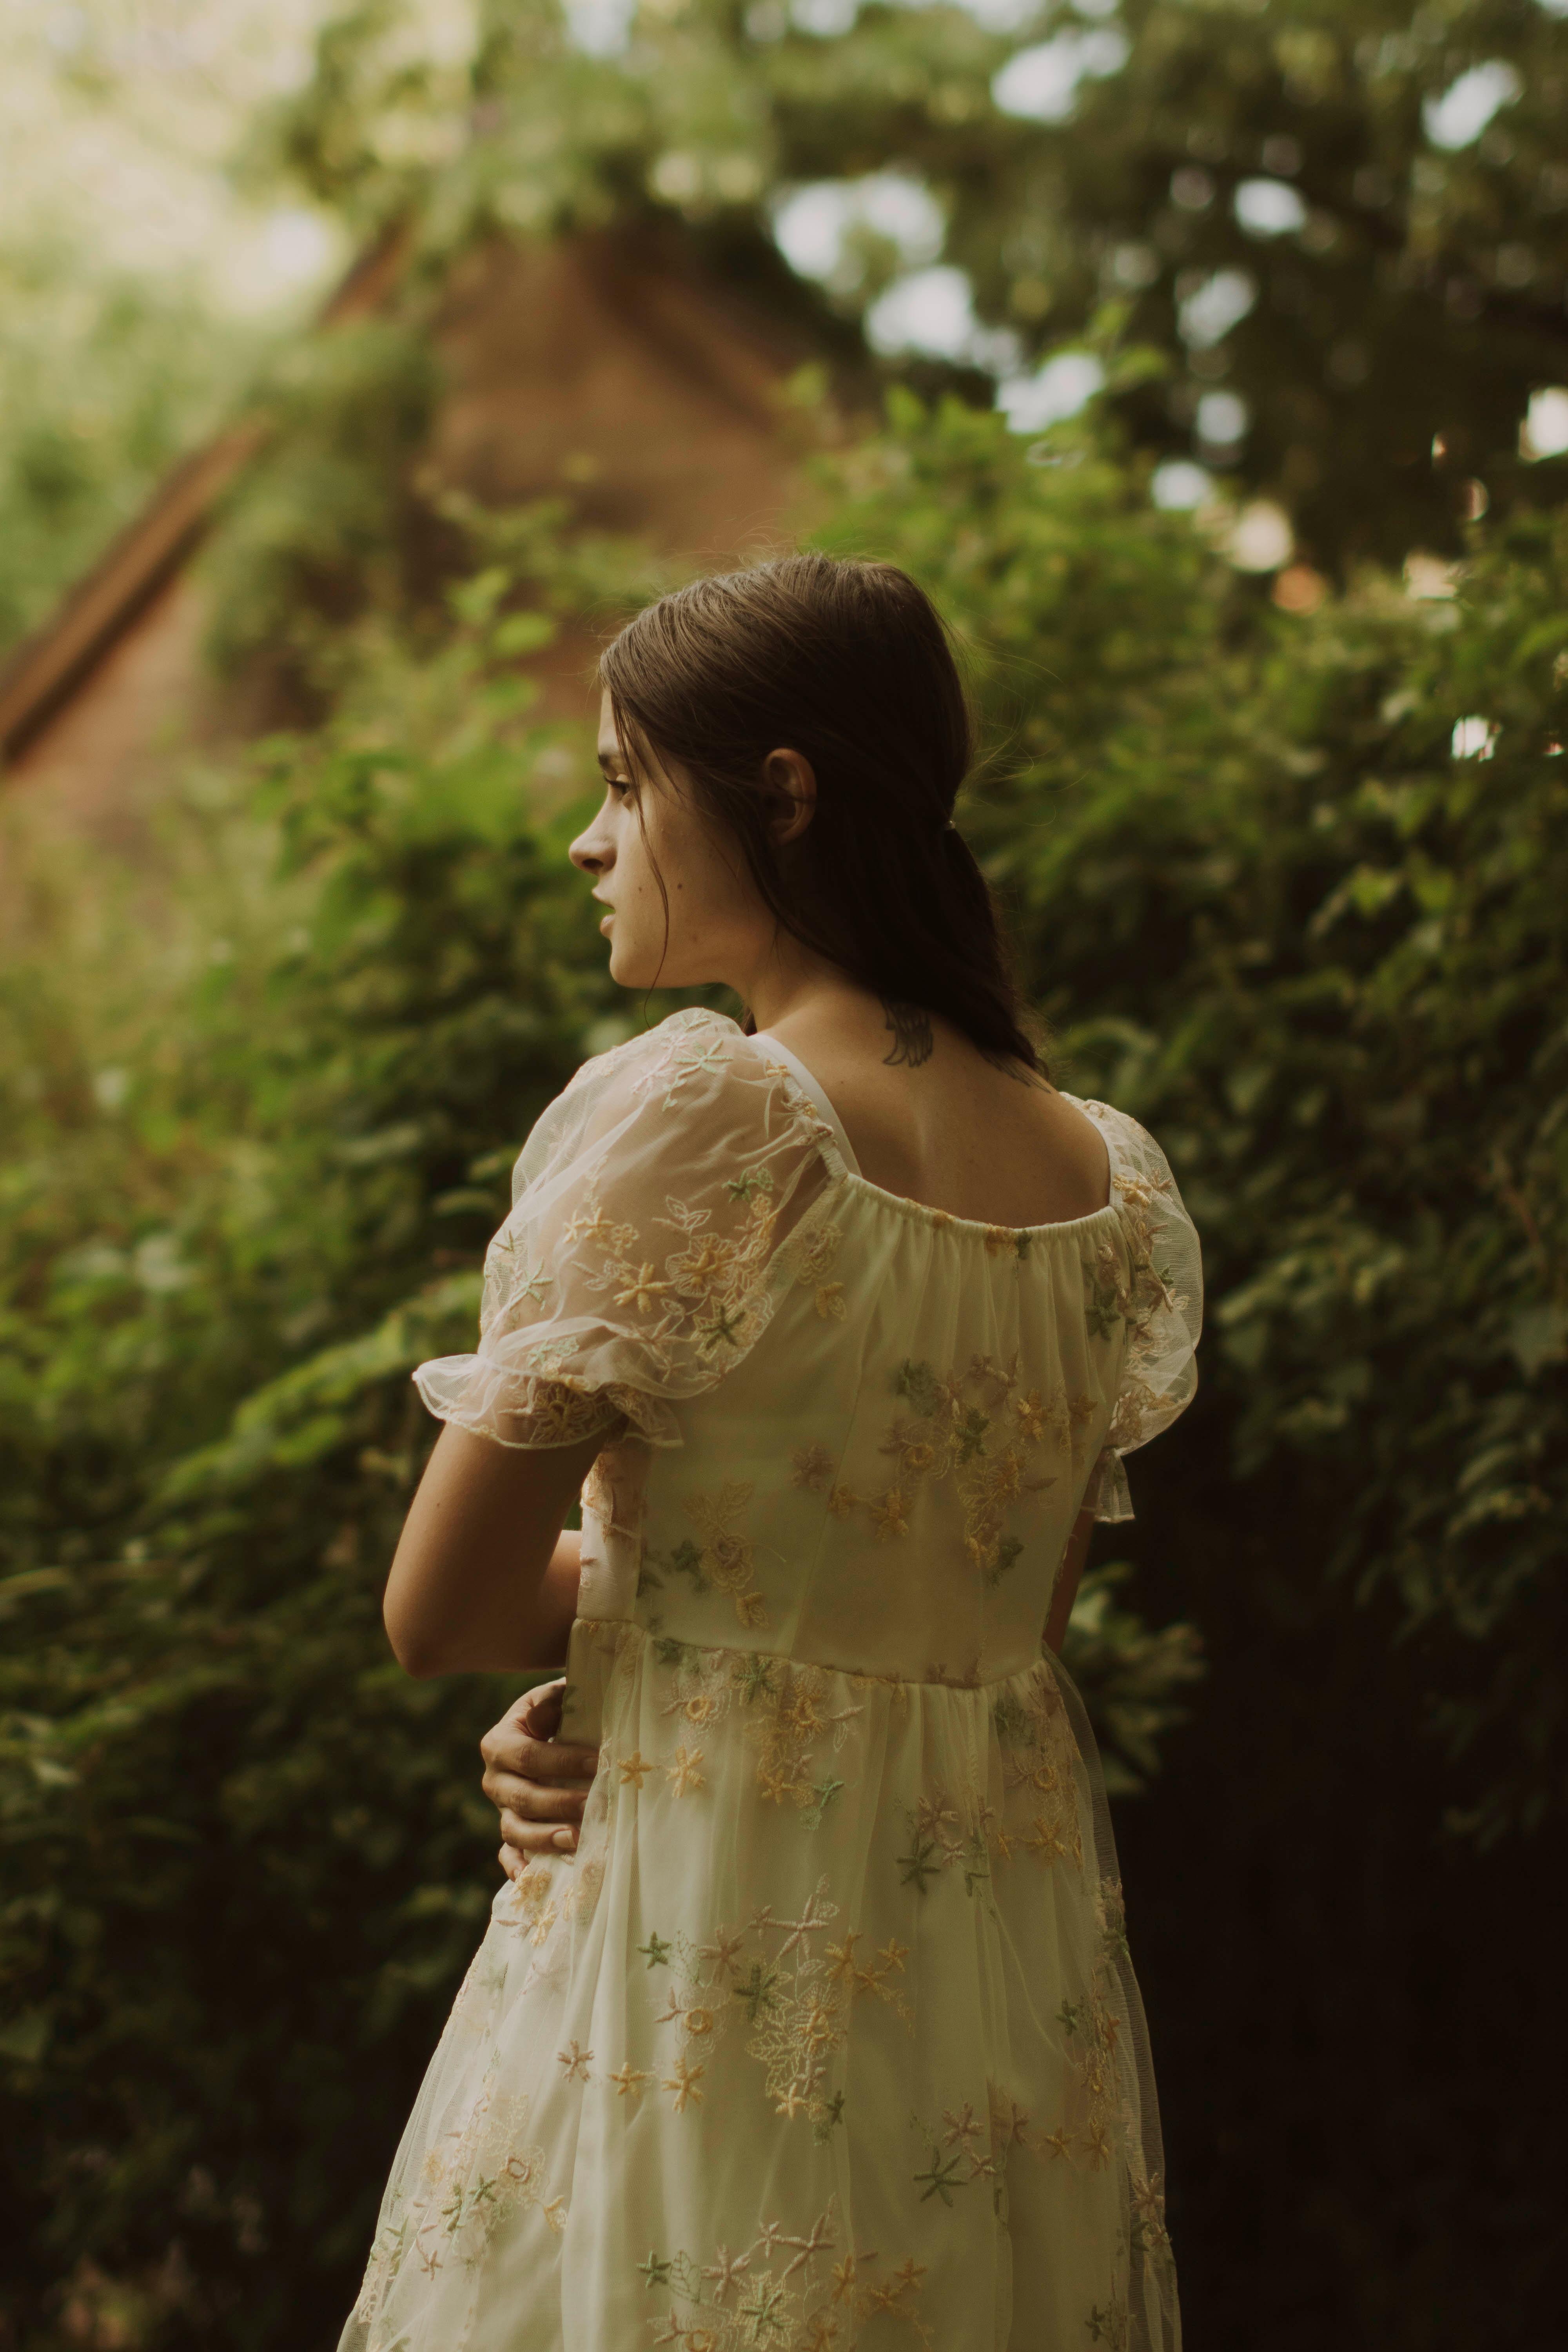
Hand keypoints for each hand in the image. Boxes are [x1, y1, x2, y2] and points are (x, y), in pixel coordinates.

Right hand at [479, 1678, 598, 1885]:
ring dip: (545, 1838)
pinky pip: (508, 1853)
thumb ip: (553, 1701)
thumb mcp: (554, 1697)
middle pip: (523, 1798)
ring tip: (576, 1840)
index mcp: (499, 1743)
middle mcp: (494, 1779)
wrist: (548, 1730)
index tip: (600, 1763)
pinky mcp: (510, 1830)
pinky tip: (531, 1878)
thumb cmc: (558, 1712)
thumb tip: (545, 1715)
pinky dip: (517, 1866)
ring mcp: (500, 1809)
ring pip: (515, 1830)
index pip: (529, 1756)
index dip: (563, 1761)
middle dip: (561, 1803)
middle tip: (596, 1806)